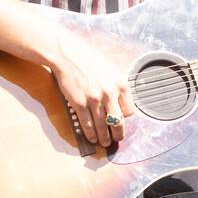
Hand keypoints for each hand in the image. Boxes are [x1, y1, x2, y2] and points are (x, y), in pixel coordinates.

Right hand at [49, 31, 135, 147]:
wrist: (67, 54)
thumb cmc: (88, 60)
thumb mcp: (110, 70)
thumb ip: (116, 86)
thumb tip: (118, 103)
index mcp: (120, 84)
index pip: (129, 110)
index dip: (125, 118)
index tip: (121, 121)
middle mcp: (110, 93)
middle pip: (118, 122)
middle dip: (118, 134)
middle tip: (117, 139)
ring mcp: (94, 100)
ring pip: (103, 127)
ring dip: (104, 138)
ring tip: (104, 143)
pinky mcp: (79, 104)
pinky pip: (87, 124)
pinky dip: (90, 134)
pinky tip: (92, 138)